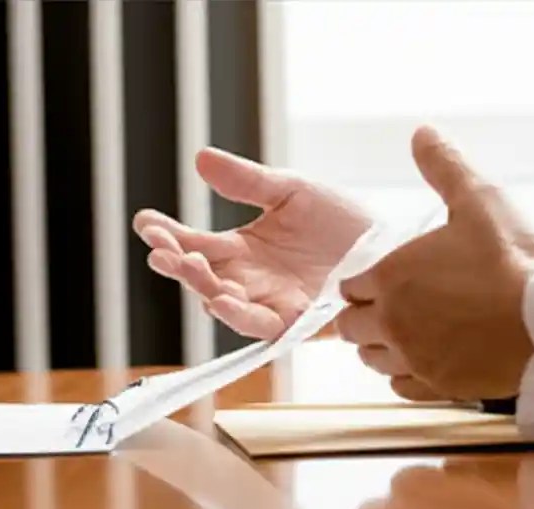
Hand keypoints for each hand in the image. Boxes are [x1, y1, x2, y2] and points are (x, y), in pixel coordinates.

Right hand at [133, 147, 372, 338]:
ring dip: (200, 286)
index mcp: (240, 249)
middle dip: (175, 263)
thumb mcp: (290, 191)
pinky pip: (260, 325)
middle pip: (199, 276)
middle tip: (159, 248)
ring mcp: (268, 303)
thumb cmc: (341, 222)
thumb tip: (202, 158)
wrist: (389, 247)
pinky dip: (238, 315)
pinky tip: (221, 299)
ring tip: (186, 265)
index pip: (193, 243)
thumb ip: (247, 181)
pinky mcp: (295, 322)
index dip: (167, 234)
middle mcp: (247, 280)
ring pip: (221, 303)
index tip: (144, 221)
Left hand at [337, 126, 533, 399]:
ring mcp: (412, 359)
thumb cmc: (514, 260)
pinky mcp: (437, 387)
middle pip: (352, 325)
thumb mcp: (478, 199)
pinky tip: (425, 359)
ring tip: (406, 331)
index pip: (351, 284)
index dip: (365, 280)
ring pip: (371, 358)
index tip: (385, 276)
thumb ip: (444, 166)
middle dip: (365, 313)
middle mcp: (391, 322)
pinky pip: (400, 388)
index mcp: (390, 278)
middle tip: (390, 304)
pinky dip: (406, 375)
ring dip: (380, 345)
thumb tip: (422, 132)